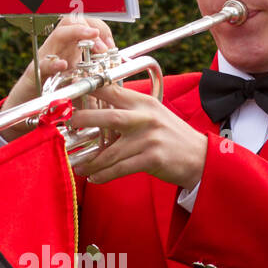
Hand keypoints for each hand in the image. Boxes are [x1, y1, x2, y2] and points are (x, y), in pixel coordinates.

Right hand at [0, 16, 115, 140]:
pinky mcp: (33, 75)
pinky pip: (42, 64)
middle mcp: (57, 49)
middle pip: (71, 21)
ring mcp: (44, 60)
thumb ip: (94, 73)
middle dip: (90, 26)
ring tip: (91, 38)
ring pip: (58, 34)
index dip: (100, 29)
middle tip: (103, 46)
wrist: (25, 110)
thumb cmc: (54, 95)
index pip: (84, 23)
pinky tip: (63, 65)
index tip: (111, 46)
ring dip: (77, 33)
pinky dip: (53, 63)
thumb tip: (117, 68)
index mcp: (69, 49)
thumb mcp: (78, 80)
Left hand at [69, 84, 208, 188]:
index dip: (89, 89)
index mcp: (143, 102)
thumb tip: (95, 109)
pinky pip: (121, 168)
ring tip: (77, 164)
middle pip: (108, 117)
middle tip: (67, 125)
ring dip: (91, 160)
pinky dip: (104, 175)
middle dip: (83, 120)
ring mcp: (149, 138)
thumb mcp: (152, 114)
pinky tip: (93, 177)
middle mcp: (145, 118)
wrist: (200, 157)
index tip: (69, 92)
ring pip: (111, 151)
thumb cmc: (170, 135)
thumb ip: (128, 109)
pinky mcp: (152, 158)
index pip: (112, 90)